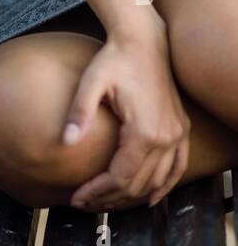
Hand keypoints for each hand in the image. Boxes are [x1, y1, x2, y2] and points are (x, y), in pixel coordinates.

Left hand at [64, 16, 190, 210]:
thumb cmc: (114, 60)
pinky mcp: (181, 130)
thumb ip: (79, 113)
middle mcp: (166, 138)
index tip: (77, 198)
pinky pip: (177, 168)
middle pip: (137, 185)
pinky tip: (148, 198)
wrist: (143, 42)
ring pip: (157, 181)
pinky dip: (163, 186)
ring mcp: (177, 135)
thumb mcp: (91, 83)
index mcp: (143, 131)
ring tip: (105, 201)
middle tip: (85, 203)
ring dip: (132, 196)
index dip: (97, 192)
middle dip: (109, 198)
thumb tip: (64, 142)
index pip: (119, 177)